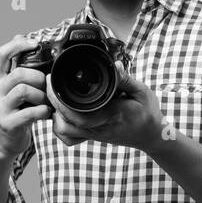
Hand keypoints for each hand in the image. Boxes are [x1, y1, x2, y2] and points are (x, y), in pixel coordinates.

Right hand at [0, 35, 53, 157]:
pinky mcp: (8, 123)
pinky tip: (45, 114)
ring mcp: (1, 107)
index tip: (35, 44)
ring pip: (24, 90)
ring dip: (41, 96)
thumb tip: (24, 39)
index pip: (2, 54)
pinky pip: (29, 112)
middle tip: (46, 88)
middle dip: (38, 78)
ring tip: (46, 103)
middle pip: (19, 73)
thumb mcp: (15, 86)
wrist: (7, 140)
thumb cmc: (17, 110)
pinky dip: (42, 112)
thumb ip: (19, 66)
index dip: (18, 45)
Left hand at [47, 63, 163, 152]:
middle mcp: (100, 128)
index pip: (80, 115)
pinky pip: (70, 137)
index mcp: (112, 115)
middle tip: (49, 84)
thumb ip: (125, 79)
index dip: (61, 101)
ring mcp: (95, 135)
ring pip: (65, 133)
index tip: (53, 81)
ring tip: (55, 98)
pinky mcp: (93, 137)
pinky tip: (62, 113)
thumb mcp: (142, 91)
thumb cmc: (148, 113)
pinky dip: (61, 127)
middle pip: (66, 125)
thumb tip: (114, 64)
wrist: (151, 136)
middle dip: (53, 105)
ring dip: (56, 117)